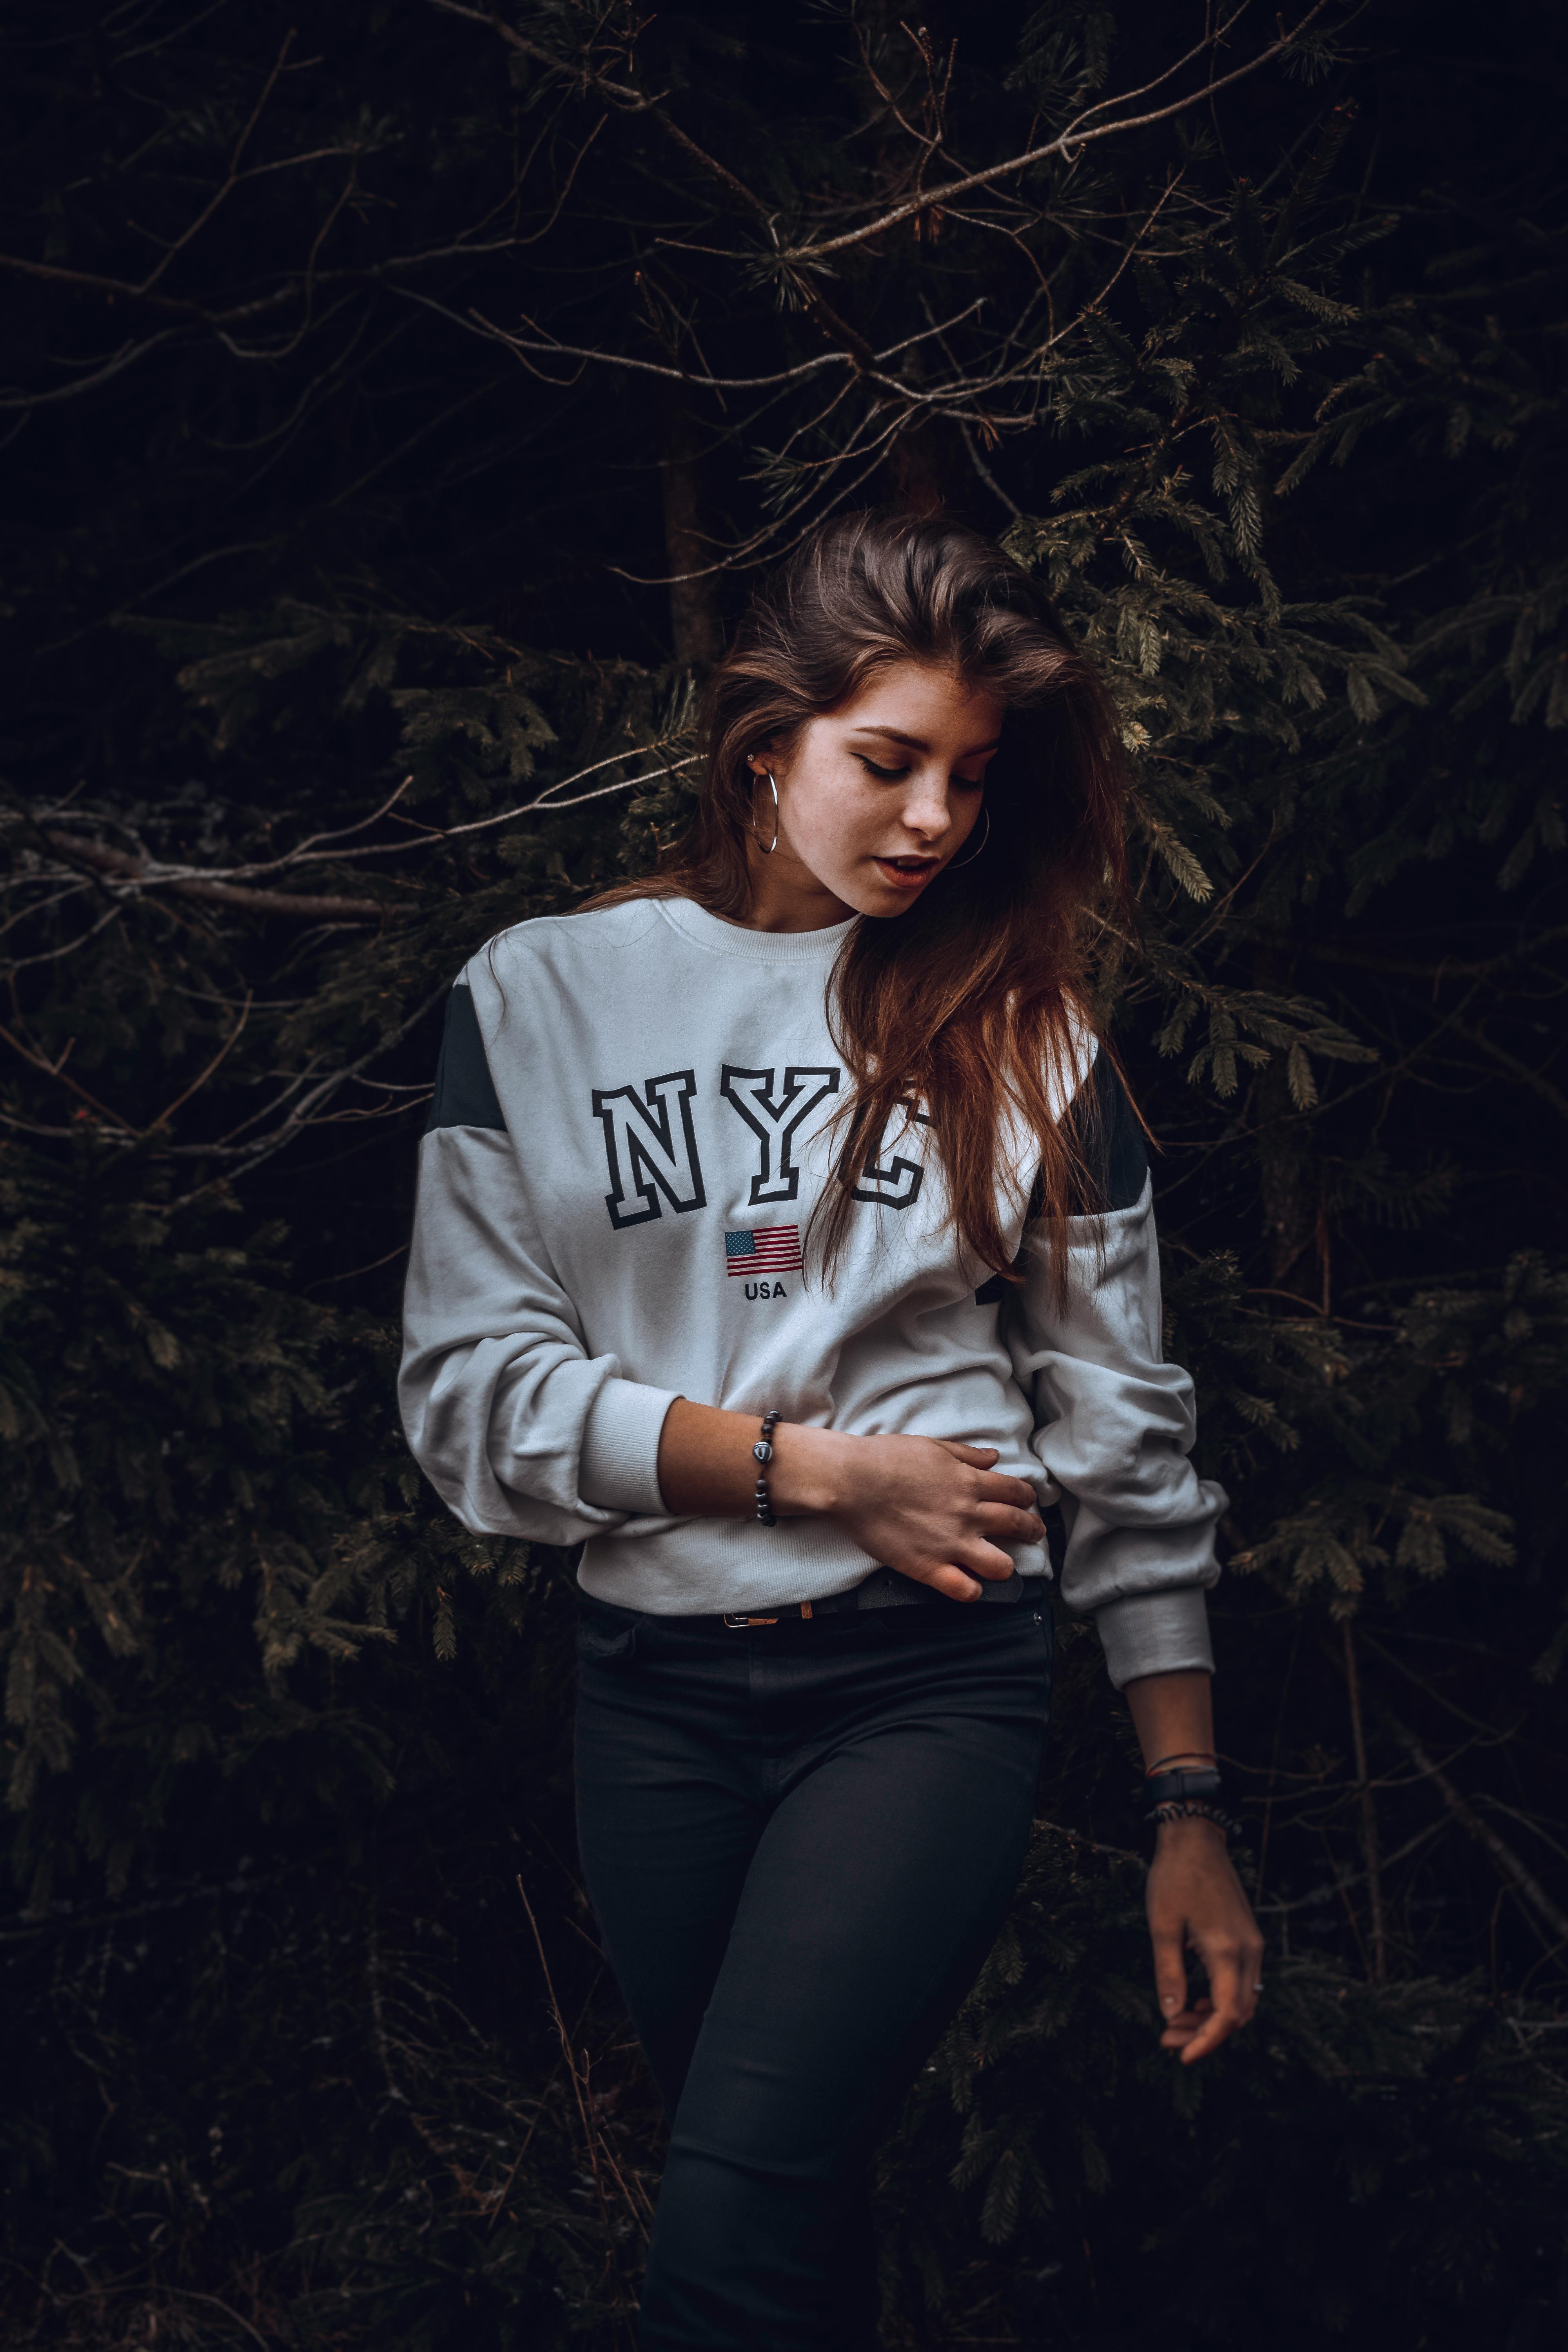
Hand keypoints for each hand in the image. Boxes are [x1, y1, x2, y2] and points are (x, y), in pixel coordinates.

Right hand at [773, 1428, 1042, 1601]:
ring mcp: (951, 1543)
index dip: (1027, 1498)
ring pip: (1001, 1565)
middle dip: (1032, 1530)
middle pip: (1018, 1525)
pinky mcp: (928, 1567)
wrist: (852, 1481)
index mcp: (969, 1482)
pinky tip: (970, 1585)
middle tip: (1033, 1534)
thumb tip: (994, 1457)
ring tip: (1002, 1565)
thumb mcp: (932, 1446)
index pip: (1016, 1492)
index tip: (1028, 1502)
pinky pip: (964, 1590)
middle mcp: (968, 1514)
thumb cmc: (887, 1458)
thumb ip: (967, 1454)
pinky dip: (972, 1591)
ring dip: (1006, 1566)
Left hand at [1146, 1814, 1263, 2063]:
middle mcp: (1248, 1951)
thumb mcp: (1163, 1927)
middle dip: (1204, 2033)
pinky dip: (1220, 1999)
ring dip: (1212, 2018)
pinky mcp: (1247, 1937)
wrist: (1195, 1840)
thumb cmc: (1174, 1878)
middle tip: (1168, 2039)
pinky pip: (1241, 1982)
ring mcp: (1251, 1944)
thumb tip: (1171, 2016)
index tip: (1182, 2056)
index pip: (1227, 2015)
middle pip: (1237, 2013)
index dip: (1207, 2041)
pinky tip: (1194, 2001)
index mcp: (1227, 1951)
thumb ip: (1169, 1974)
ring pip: (1242, 2000)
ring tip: (1176, 2023)